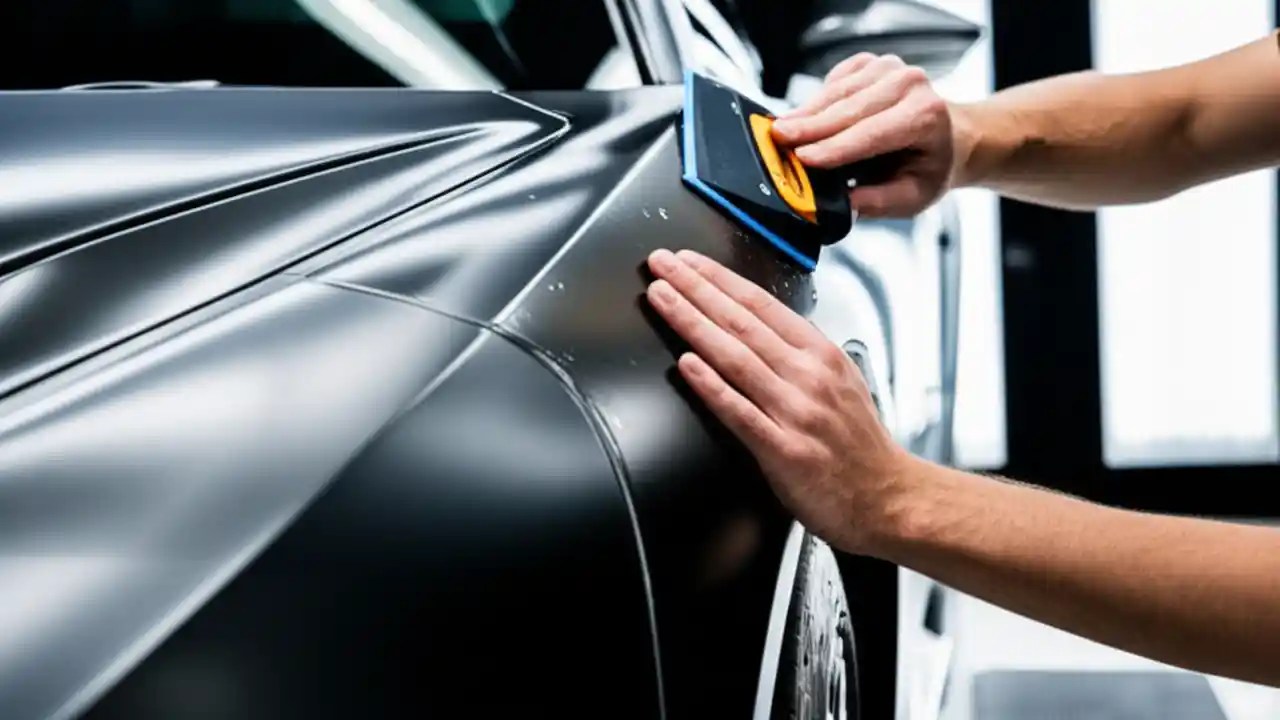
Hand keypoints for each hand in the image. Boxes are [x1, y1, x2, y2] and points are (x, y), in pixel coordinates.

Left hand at [645, 248, 916, 554]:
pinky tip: (688, 364)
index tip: (687, 261)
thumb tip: (762, 328)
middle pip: (742, 320)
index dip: (719, 278)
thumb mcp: (842, 382)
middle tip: (661, 264)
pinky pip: (740, 411)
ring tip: (662, 298)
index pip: (761, 302)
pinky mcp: (783, 450)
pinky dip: (712, 385)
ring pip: (735, 356)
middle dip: (695, 288)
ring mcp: (796, 411)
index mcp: (821, 354)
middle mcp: (809, 375)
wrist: (890, 499)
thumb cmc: (860, 446)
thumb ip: (803, 354)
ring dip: (693, 322)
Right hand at [771, 53, 957, 217]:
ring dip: (806, 113)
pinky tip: (808, 119)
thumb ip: (877, 202)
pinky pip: (833, 81)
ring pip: (836, 91)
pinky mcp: (869, 63)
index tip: (801, 158)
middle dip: (809, 126)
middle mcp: (910, 83)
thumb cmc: (928, 167)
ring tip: (780, 131)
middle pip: (848, 108)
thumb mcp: (912, 197)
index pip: (871, 133)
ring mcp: (889, 67)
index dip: (833, 147)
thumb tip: (843, 205)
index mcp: (926, 116)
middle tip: (777, 139)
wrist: (947, 138)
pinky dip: (816, 101)